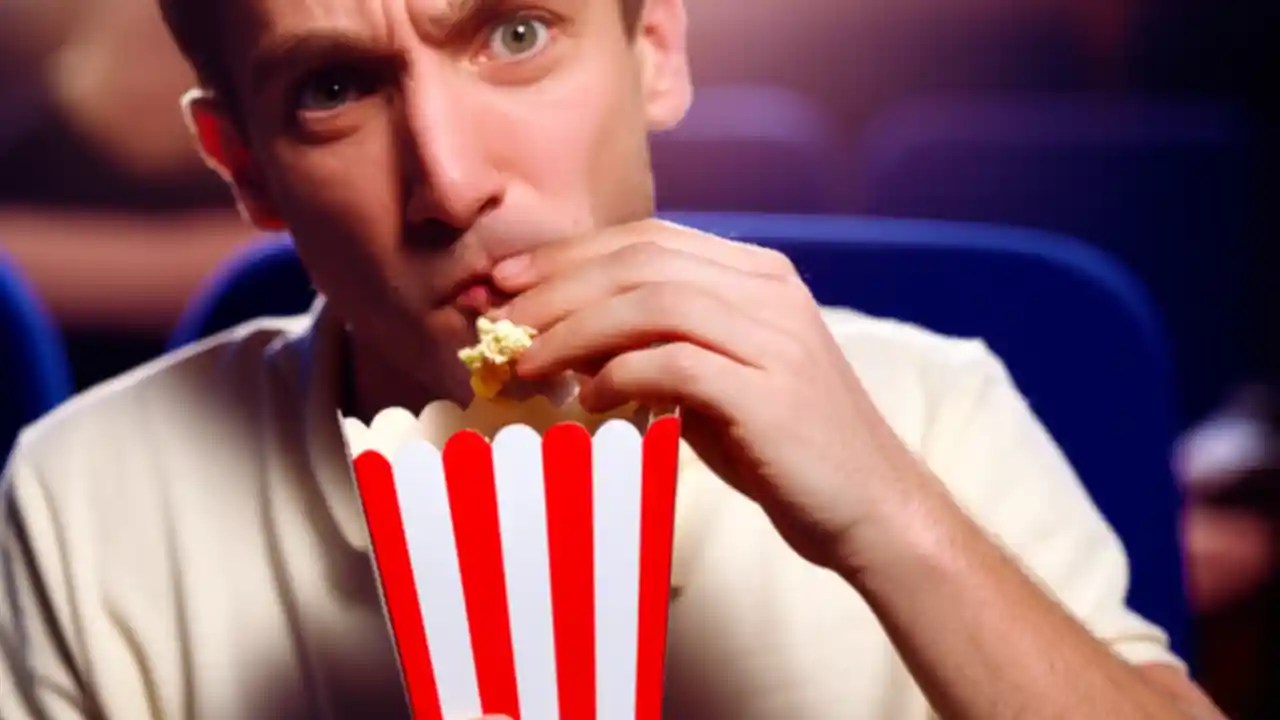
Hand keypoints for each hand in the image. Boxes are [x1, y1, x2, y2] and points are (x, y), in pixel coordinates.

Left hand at [493, 219, 932, 569]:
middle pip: (639, 262)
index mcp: (757, 275)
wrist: (871, 506)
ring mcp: (773, 337)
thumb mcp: (716, 381)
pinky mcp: (768, 392)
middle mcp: (768, 291)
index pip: (647, 240)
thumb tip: (565, 340)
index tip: (509, 283)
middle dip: (557, 288)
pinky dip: (619, 374)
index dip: (569, 255)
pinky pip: (674, 364)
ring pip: (650, 302)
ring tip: (527, 363)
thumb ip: (656, 348)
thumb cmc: (784, 446)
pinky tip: (589, 400)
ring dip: (574, 330)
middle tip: (500, 323)